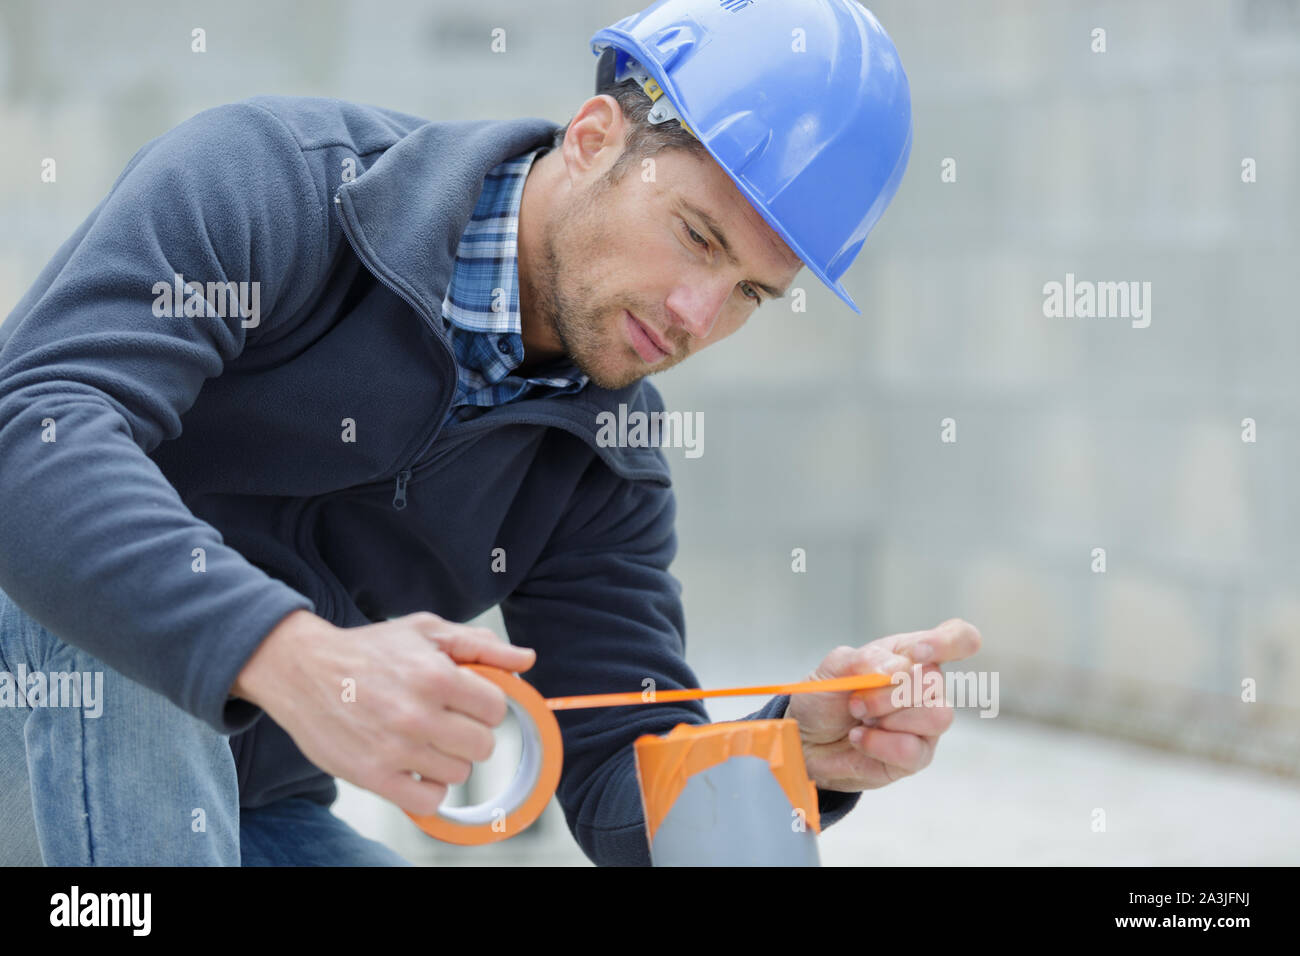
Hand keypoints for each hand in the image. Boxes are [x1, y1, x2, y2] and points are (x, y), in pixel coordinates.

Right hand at [232, 609, 535, 815]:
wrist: (303, 670)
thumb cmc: (369, 650)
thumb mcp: (426, 631)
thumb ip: (481, 646)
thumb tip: (526, 660)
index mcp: (436, 675)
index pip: (497, 709)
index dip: (486, 705)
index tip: (468, 701)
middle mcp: (418, 715)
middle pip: (482, 745)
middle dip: (470, 732)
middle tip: (447, 720)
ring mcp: (395, 749)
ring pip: (458, 773)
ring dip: (448, 760)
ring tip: (424, 739)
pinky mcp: (372, 776)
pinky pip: (428, 800)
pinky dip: (428, 788)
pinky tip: (415, 765)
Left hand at [786, 618, 981, 791]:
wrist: (805, 740)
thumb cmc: (825, 698)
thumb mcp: (833, 668)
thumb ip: (864, 659)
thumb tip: (896, 667)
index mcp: (911, 656)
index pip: (958, 638)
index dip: (949, 642)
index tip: (918, 653)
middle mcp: (924, 689)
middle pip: (936, 682)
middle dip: (888, 691)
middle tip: (856, 700)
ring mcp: (924, 725)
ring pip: (936, 716)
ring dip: (887, 717)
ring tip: (859, 719)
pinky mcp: (916, 757)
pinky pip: (913, 750)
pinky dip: (878, 744)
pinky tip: (859, 739)